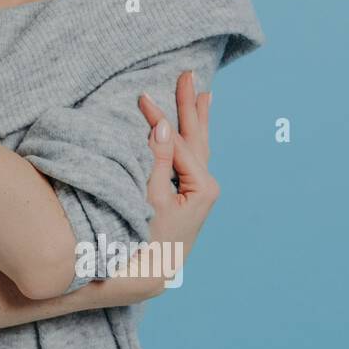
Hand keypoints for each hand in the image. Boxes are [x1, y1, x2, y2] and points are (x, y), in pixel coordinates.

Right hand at [132, 71, 219, 294]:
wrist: (152, 272)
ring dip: (195, 119)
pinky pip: (190, 157)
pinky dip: (189, 138)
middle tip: (188, 76)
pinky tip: (190, 129)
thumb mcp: (150, 196)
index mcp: (203, 186)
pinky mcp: (189, 196)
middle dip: (190, 106)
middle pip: (197, 137)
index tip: (141, 97)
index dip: (160, 118)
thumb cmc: (148, 236)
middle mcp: (207, 186)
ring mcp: (199, 191)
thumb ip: (158, 158)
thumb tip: (163, 124)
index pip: (178, 142)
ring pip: (196, 145)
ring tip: (203, 95)